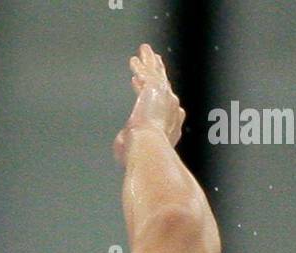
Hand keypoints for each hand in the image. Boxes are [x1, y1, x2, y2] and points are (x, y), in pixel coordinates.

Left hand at [113, 44, 184, 167]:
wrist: (149, 149)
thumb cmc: (142, 157)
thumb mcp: (137, 151)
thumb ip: (132, 144)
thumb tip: (123, 146)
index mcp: (170, 128)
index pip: (165, 107)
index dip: (157, 98)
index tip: (148, 92)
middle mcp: (171, 110)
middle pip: (164, 86)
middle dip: (159, 74)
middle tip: (156, 63)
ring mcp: (165, 97)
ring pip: (157, 75)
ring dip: (150, 64)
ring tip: (145, 52)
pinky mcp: (154, 88)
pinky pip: (146, 72)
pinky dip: (141, 65)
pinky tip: (135, 59)